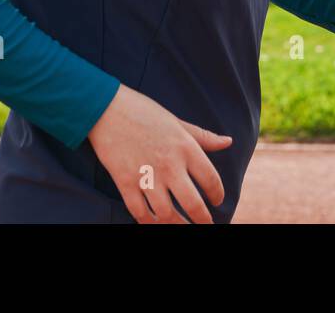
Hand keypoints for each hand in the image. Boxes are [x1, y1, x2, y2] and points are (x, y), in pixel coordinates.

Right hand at [87, 83, 232, 222]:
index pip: (210, 179)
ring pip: (166, 214)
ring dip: (177, 225)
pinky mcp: (125, 183)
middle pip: (192, 203)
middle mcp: (169, 165)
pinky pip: (139, 212)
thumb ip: (202, 136)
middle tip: (206, 224)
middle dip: (202, 219)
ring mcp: (147, 176)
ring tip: (183, 227)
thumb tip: (228, 142)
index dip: (217, 194)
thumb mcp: (177, 122)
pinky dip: (148, 222)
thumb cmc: (143, 112)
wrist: (106, 108)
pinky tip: (155, 223)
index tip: (217, 201)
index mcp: (185, 147)